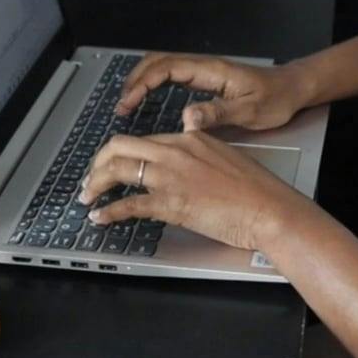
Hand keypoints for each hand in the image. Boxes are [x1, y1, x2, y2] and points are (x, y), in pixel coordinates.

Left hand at [79, 131, 314, 252]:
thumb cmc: (256, 190)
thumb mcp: (226, 157)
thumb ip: (202, 151)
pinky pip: (128, 204)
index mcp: (190, 138)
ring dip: (95, 184)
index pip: (143, 140)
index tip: (113, 166)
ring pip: (117, 170)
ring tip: (88, 197)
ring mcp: (171, 176)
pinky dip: (108, 212)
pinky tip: (99, 218)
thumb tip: (190, 146)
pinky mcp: (170, 203)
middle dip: (98, 163)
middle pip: (119, 146)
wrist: (270, 209)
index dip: (121, 154)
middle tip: (91, 179)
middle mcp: (175, 151)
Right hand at [114, 53, 311, 132]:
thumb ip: (218, 114)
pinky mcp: (205, 79)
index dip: (143, 84)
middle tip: (120, 106)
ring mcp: (203, 71)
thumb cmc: (275, 99)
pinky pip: (171, 74)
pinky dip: (152, 83)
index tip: (128, 104)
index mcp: (211, 71)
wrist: (291, 89)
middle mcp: (203, 66)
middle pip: (157, 62)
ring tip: (126, 103)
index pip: (166, 68)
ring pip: (162, 66)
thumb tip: (187, 118)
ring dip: (141, 80)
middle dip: (134, 81)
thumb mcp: (250, 112)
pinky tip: (146, 98)